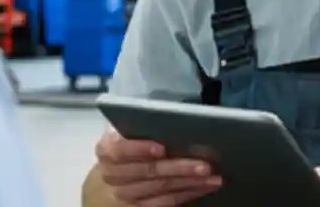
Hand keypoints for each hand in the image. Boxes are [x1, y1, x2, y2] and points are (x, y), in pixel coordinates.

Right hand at [94, 128, 221, 205]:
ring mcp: (124, 195)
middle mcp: (112, 174)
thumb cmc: (124, 149)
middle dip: (178, 168)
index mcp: (106, 149)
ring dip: (189, 183)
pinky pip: (164, 203)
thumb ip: (140, 129)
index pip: (120, 149)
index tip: (162, 148)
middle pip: (147, 171)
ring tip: (212, 177)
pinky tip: (203, 187)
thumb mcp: (123, 135)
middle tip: (205, 164)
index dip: (140, 149)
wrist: (107, 181)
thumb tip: (176, 121)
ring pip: (160, 189)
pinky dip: (186, 194)